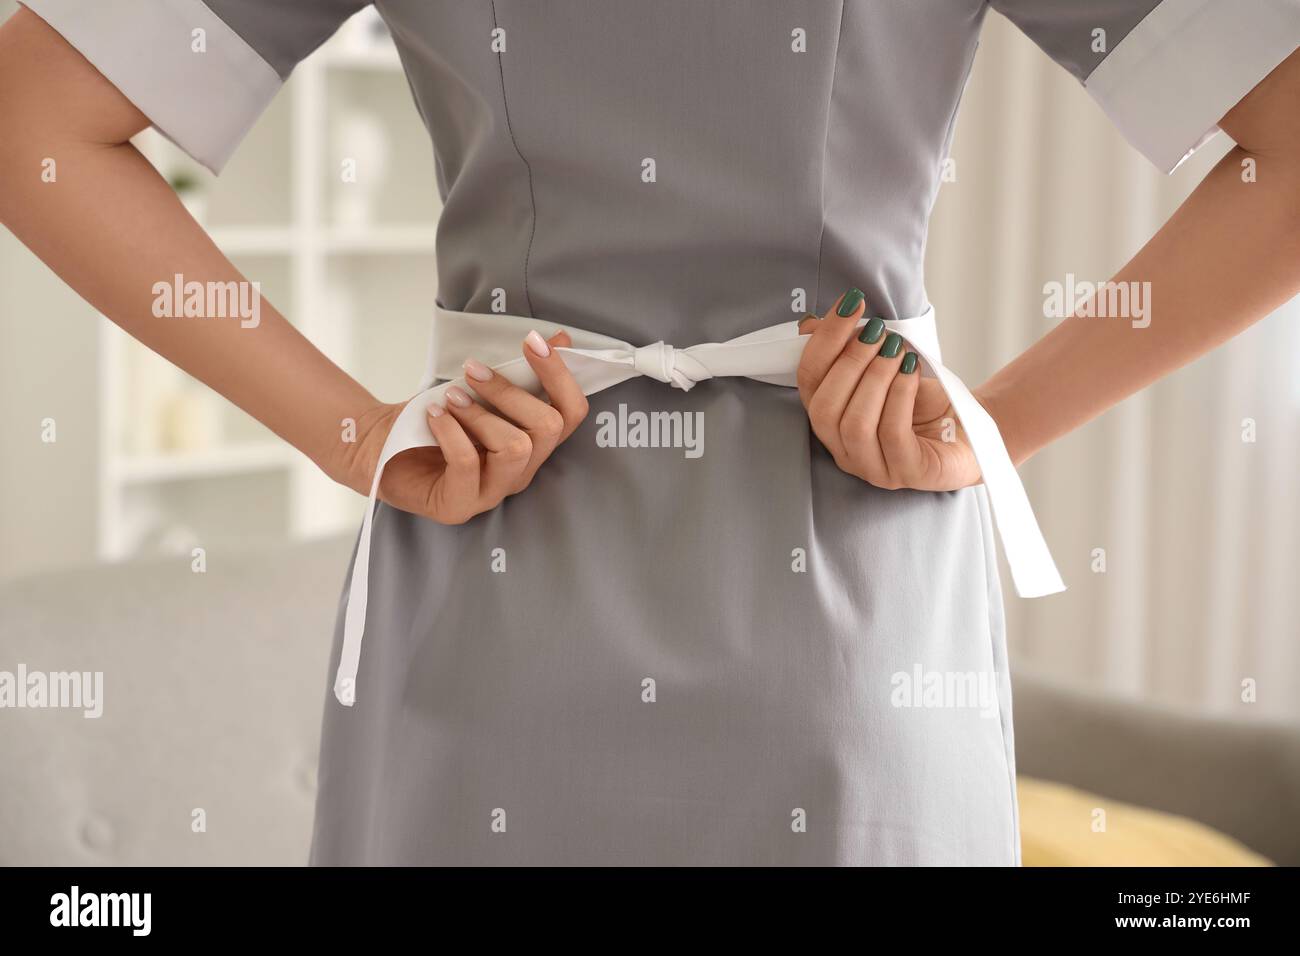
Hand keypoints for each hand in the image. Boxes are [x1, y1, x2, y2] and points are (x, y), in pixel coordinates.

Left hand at [338, 329, 588, 523]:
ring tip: (450, 397)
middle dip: (511, 391)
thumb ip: (519, 371)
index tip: (532, 341)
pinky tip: (433, 415)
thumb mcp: (479, 388)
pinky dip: (451, 430)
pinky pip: (467, 464)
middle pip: (548, 428)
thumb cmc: (437, 417)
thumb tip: (558, 338)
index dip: (560, 374)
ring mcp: (492, 492)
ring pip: (515, 448)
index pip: (572, 412)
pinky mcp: (458, 505)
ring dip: (481, 414)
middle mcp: (521, 471)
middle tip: (473, 370)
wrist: (380, 446)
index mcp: (533, 443)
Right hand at [795, 289, 980, 491]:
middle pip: (825, 408)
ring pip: (855, 424)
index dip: (824, 341)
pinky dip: (899, 396)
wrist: (972, 430)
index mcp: (831, 421)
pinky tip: (910, 371)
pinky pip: (892, 435)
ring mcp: (874, 467)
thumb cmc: (924, 402)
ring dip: (875, 378)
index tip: (849, 306)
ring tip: (897, 350)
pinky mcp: (908, 472)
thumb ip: (850, 348)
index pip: (808, 382)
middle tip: (877, 332)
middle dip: (849, 362)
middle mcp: (845, 449)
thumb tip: (812, 323)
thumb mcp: (885, 368)